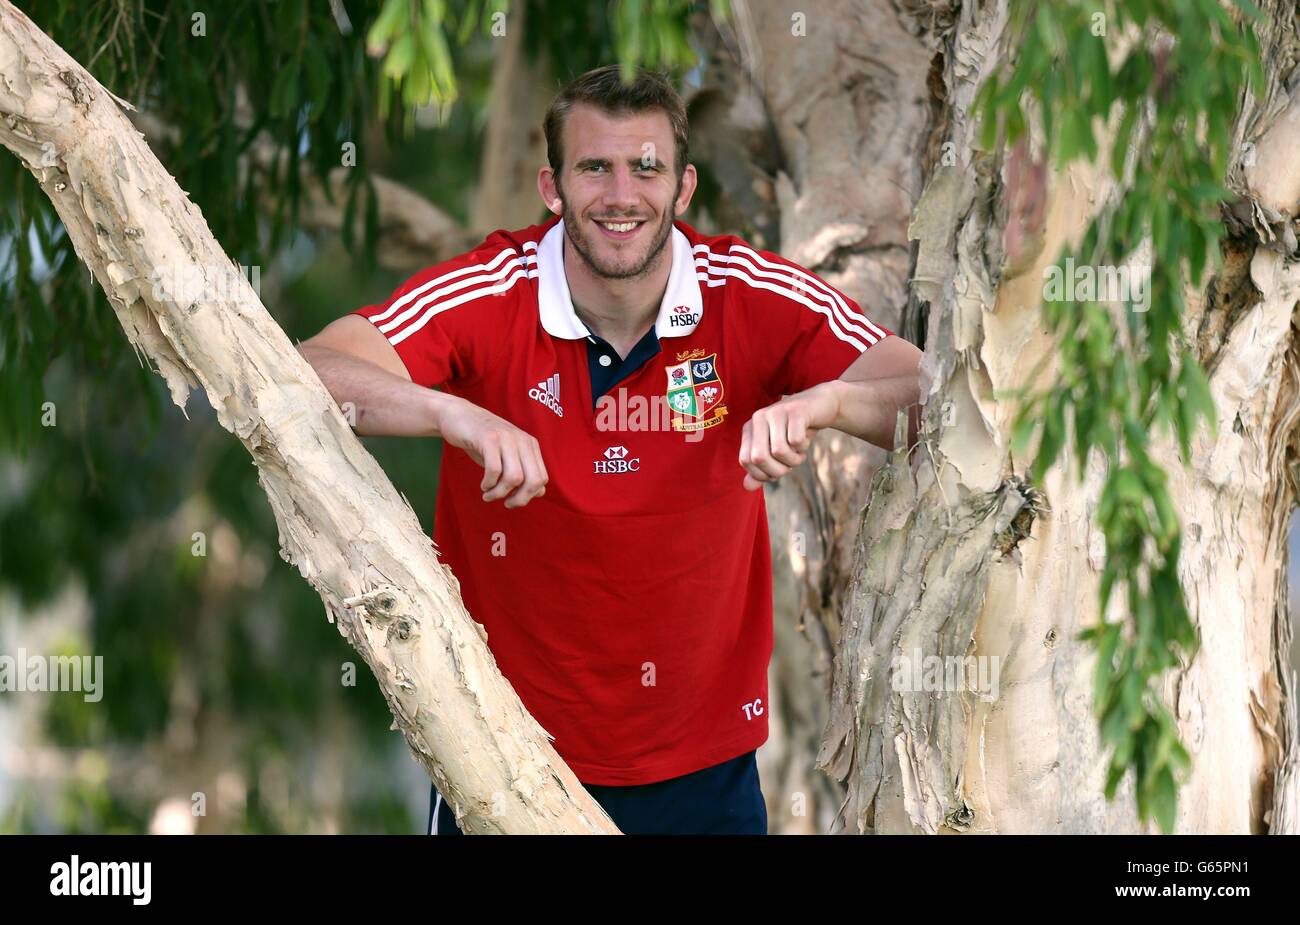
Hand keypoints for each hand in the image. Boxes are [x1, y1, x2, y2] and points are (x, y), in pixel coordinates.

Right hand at [434, 394, 548, 507]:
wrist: (459, 416)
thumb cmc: (483, 442)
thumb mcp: (507, 457)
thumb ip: (524, 471)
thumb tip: (539, 493)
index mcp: (530, 445)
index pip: (542, 478)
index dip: (529, 495)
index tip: (512, 499)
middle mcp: (522, 440)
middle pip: (534, 480)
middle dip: (519, 499)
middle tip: (505, 503)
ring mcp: (506, 438)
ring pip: (514, 478)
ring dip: (499, 493)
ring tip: (488, 494)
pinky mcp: (488, 438)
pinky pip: (494, 469)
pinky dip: (489, 483)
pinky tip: (483, 484)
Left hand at [738, 381, 840, 490]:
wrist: (820, 406)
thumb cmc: (795, 432)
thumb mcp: (777, 451)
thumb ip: (761, 469)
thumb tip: (747, 487)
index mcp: (750, 428)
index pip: (745, 461)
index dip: (762, 474)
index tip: (776, 471)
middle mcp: (758, 418)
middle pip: (759, 458)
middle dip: (778, 470)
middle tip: (790, 465)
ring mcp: (776, 412)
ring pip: (779, 451)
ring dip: (794, 460)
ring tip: (799, 452)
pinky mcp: (795, 411)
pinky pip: (796, 441)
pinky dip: (804, 447)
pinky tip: (806, 439)